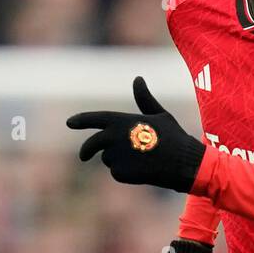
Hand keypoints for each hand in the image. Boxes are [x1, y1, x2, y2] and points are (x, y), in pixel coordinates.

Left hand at [66, 77, 205, 192]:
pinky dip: (126, 174)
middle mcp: (113, 137)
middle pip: (92, 144)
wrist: (184, 162)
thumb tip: (138, 79)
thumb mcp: (159, 114)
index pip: (94, 118)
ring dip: (117, 161)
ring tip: (140, 160)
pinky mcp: (120, 172)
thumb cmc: (174, 137)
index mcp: (120, 120)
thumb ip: (143, 99)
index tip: (69, 123)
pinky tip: (142, 171)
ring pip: (107, 159)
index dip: (80, 120)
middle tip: (83, 156)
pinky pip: (116, 173)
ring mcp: (116, 155)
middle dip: (86, 150)